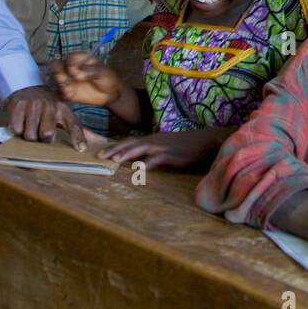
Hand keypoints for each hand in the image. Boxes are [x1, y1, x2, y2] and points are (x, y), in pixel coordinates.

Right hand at [4, 85, 86, 150]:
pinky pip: (16, 129)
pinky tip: (21, 122)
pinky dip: (17, 131)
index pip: (73, 125)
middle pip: (47, 135)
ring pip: (30, 135)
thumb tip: (85, 146)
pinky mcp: (18, 105)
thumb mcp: (62, 112)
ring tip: (31, 127)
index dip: (78, 138)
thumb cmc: (47, 106)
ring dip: (29, 136)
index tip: (82, 149)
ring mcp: (34, 104)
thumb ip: (73, 128)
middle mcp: (50, 105)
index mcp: (64, 109)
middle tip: (41, 133)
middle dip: (43, 139)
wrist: (27, 87)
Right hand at [52, 52, 122, 106]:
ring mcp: (67, 79)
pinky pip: (57, 91)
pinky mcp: (67, 90)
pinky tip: (67, 96)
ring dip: (56, 83)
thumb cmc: (107, 78)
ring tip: (66, 88)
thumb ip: (91, 71)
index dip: (69, 64)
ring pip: (54, 78)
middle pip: (56, 65)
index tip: (74, 71)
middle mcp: (70, 67)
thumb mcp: (103, 72)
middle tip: (62, 78)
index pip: (68, 58)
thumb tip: (77, 75)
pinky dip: (59, 93)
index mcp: (79, 59)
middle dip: (56, 71)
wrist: (110, 93)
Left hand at [97, 128, 227, 171]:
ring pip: (142, 149)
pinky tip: (140, 169)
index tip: (102, 152)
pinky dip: (148, 163)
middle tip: (99, 157)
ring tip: (115, 161)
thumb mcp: (168, 147)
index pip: (130, 141)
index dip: (116, 146)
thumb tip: (140, 160)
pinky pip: (158, 159)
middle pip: (131, 143)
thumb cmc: (189, 146)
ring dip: (127, 154)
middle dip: (115, 149)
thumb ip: (154, 151)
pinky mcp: (173, 155)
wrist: (208, 142)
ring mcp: (164, 147)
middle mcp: (156, 140)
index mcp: (154, 138)